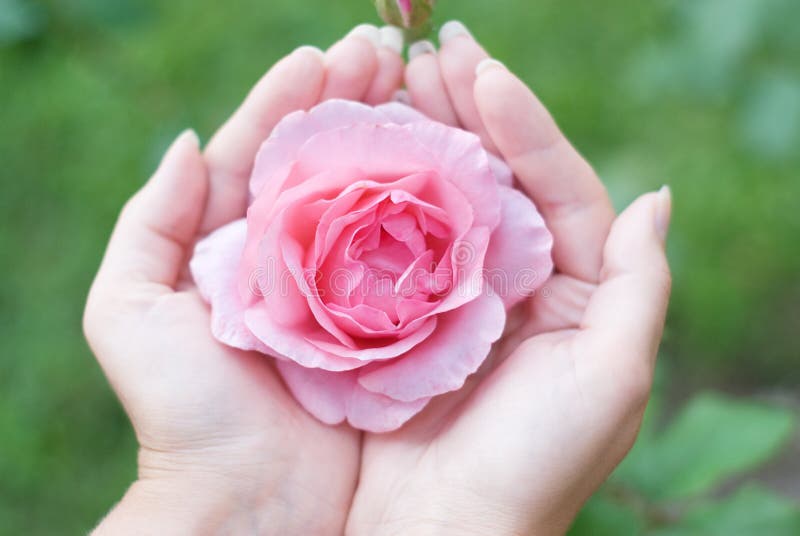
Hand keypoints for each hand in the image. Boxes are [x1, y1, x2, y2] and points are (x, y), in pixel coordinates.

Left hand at [84, 24, 403, 534]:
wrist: (245, 504)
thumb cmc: (183, 412)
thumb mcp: (130, 310)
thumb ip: (150, 223)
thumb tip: (181, 141)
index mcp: (237, 245)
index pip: (263, 152)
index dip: (292, 99)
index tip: (328, 53)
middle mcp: (296, 258)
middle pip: (324, 163)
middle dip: (351, 102)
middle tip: (386, 53)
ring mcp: (347, 286)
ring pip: (371, 198)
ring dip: (393, 140)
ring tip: (418, 88)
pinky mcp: (391, 321)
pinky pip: (408, 254)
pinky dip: (425, 209)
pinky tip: (445, 165)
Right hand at [346, 22, 671, 535]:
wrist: (445, 535)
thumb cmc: (536, 465)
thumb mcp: (612, 378)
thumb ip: (638, 284)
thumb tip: (655, 197)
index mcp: (567, 286)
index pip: (553, 183)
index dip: (522, 123)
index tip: (481, 71)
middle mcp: (509, 279)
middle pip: (492, 176)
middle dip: (463, 110)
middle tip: (425, 56)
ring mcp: (446, 291)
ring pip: (436, 197)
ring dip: (417, 137)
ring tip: (390, 82)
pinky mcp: (392, 312)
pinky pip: (386, 240)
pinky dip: (372, 193)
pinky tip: (354, 151)